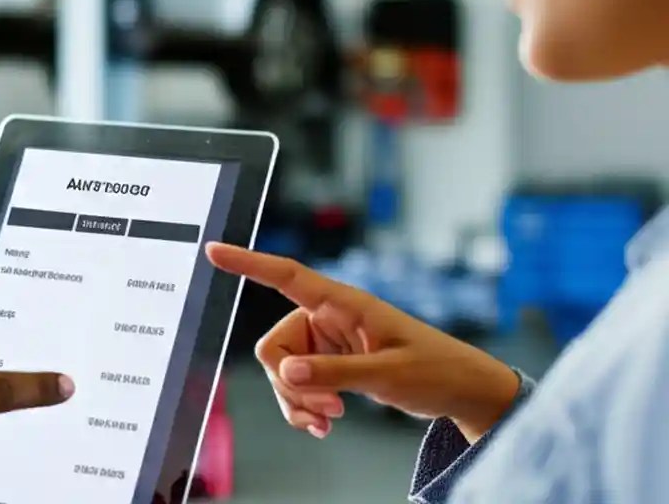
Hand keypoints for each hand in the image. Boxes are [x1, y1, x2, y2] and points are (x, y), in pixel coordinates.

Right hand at [207, 244, 519, 443]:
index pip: (286, 276)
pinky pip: (296, 385)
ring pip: (282, 371)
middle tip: (325, 407)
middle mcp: (327, 319)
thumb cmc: (435, 369)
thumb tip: (288, 373)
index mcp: (343, 304)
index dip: (248, 263)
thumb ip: (335, 373)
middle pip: (273, 346)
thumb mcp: (387, 373)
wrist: (459, 391)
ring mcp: (326, 343)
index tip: (214, 251)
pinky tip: (325, 423)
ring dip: (298, 400)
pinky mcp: (330, 365)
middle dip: (289, 383)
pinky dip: (304, 407)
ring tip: (329, 420)